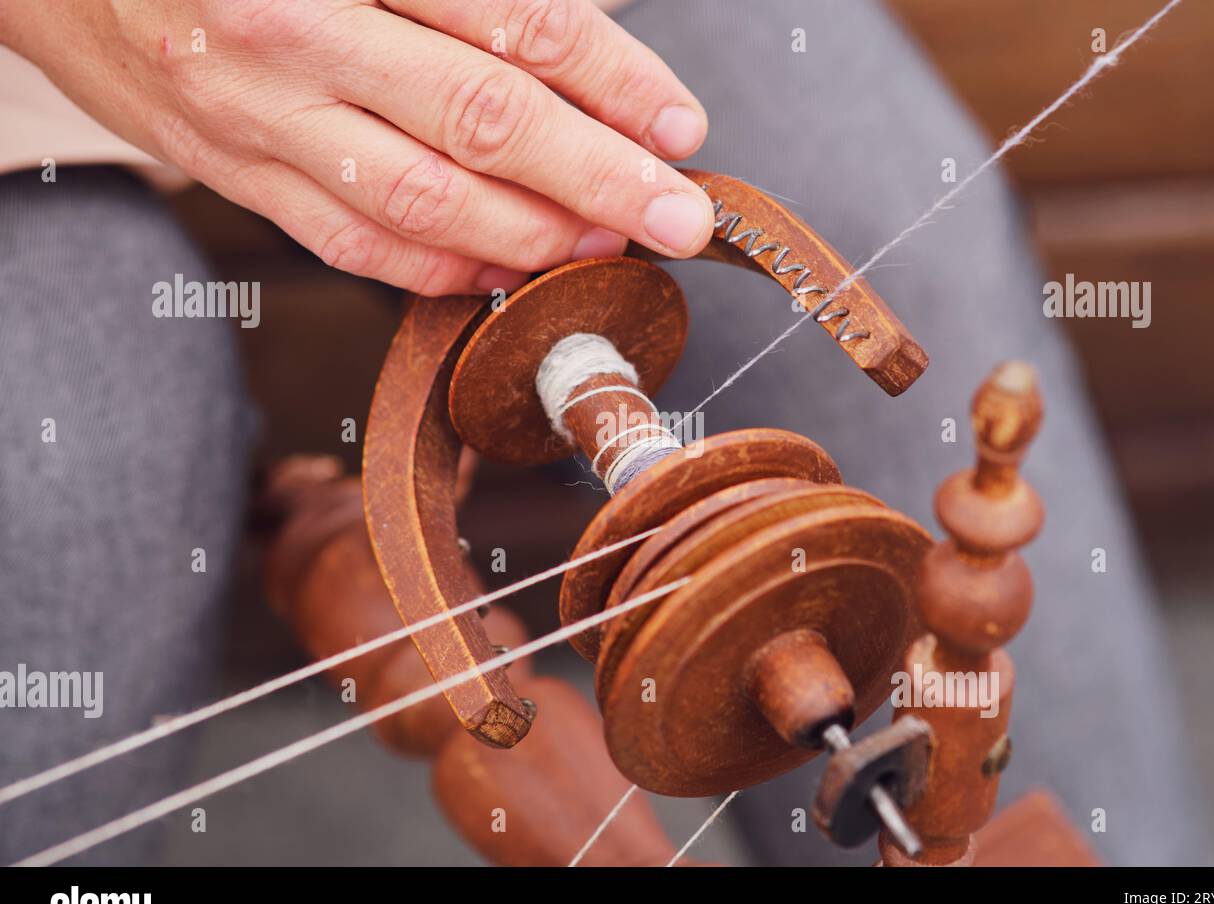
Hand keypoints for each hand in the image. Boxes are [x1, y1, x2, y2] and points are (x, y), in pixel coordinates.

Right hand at [2, 0, 713, 293]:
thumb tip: (576, 47)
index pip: (513, 19)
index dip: (612, 79)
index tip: (677, 125)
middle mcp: (295, 29)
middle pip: (482, 119)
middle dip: (599, 177)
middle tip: (678, 214)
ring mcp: (260, 114)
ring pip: (423, 199)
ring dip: (531, 234)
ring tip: (605, 246)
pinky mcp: (236, 174)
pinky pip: (355, 242)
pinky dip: (441, 265)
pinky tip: (506, 269)